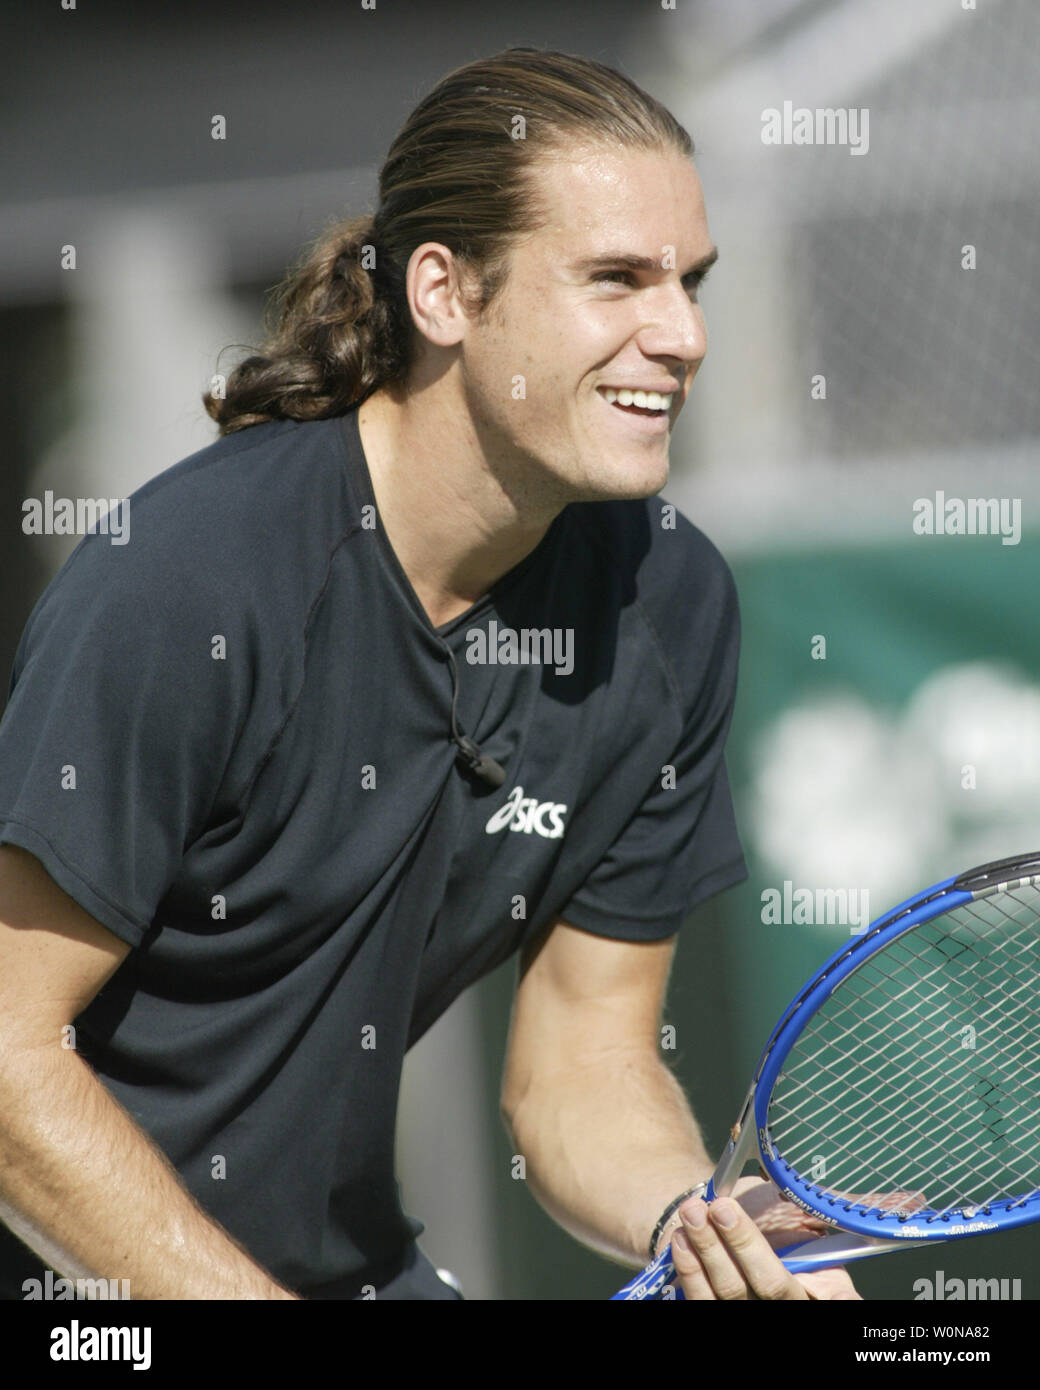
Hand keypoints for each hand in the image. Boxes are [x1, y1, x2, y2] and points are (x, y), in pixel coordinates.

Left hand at [668, 1179, 861, 1300]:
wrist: (734, 1227)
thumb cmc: (773, 1224)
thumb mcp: (800, 1217)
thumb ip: (806, 1213)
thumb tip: (810, 1194)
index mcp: (825, 1289)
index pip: (837, 1295)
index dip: (832, 1290)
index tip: (810, 1269)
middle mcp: (790, 1303)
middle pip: (769, 1286)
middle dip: (743, 1243)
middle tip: (721, 1207)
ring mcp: (752, 1312)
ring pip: (730, 1293)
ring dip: (708, 1249)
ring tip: (693, 1212)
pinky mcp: (718, 1313)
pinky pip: (702, 1300)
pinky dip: (690, 1268)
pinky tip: (682, 1238)